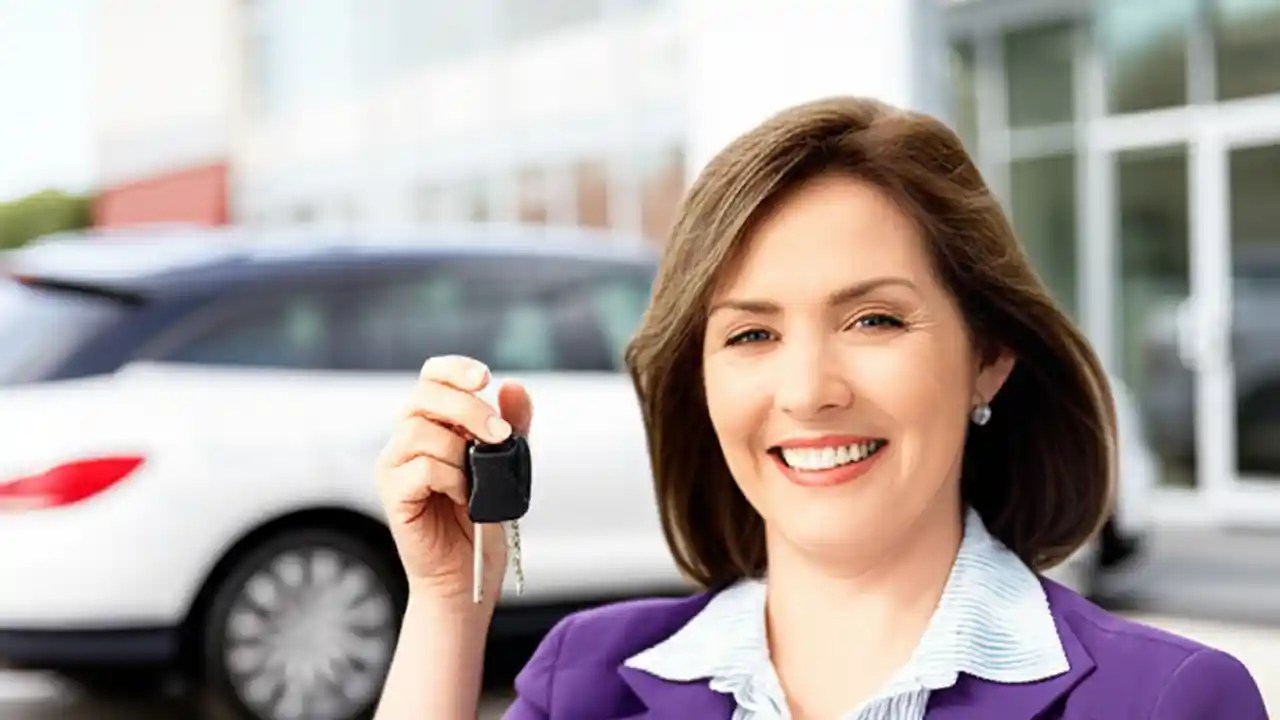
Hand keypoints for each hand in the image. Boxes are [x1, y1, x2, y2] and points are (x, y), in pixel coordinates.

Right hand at [375, 355, 532, 608]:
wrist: (469, 574)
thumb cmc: (482, 518)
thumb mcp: (507, 463)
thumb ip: (512, 426)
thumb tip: (514, 386)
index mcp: (431, 423)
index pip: (432, 377)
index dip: (455, 369)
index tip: (484, 377)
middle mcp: (405, 438)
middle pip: (425, 396)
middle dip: (469, 408)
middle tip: (500, 434)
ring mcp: (394, 466)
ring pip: (422, 432)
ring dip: (460, 452)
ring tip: (476, 480)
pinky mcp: (393, 494)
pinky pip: (421, 468)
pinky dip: (450, 478)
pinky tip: (462, 497)